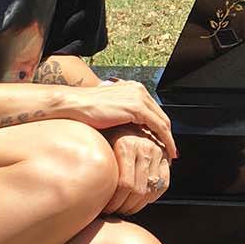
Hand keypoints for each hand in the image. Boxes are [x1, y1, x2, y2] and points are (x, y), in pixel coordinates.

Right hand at [54, 80, 176, 161]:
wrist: (73, 104)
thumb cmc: (84, 110)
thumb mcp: (109, 111)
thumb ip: (121, 115)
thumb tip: (127, 131)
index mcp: (133, 88)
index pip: (153, 110)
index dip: (160, 127)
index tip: (164, 141)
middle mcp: (139, 90)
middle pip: (160, 115)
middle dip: (167, 134)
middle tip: (171, 150)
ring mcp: (139, 97)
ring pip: (163, 122)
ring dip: (169, 139)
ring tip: (171, 154)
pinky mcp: (137, 108)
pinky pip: (158, 127)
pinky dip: (166, 140)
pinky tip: (167, 152)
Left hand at [101, 124, 170, 215]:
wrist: (119, 121)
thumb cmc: (103, 136)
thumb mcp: (97, 145)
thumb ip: (96, 164)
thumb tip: (86, 193)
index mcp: (126, 145)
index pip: (125, 184)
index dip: (115, 202)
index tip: (106, 208)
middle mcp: (145, 147)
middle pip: (138, 189)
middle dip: (125, 206)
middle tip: (114, 211)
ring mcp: (157, 152)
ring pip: (151, 190)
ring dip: (138, 205)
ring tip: (124, 208)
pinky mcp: (165, 157)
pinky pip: (164, 184)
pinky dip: (152, 196)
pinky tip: (140, 200)